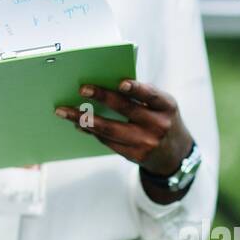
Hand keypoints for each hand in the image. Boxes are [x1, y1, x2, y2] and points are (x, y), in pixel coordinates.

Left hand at [54, 79, 193, 177]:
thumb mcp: (162, 105)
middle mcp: (158, 125)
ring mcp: (146, 143)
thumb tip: (106, 85)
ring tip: (65, 111)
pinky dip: (92, 132)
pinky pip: (108, 142)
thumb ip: (142, 95)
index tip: (120, 83)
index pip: (151, 95)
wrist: (174, 154)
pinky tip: (78, 124)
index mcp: (166, 106)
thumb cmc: (161, 119)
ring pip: (110, 130)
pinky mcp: (135, 156)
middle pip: (126, 111)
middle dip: (102, 98)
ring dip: (85, 120)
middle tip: (82, 89)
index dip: (136, 89)